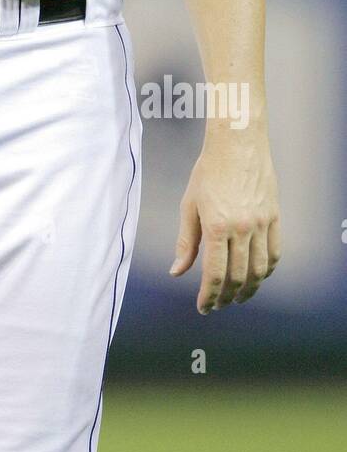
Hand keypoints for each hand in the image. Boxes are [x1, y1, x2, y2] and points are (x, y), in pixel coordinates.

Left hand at [170, 139, 280, 312]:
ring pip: (259, 270)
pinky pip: (275, 253)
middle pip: (238, 276)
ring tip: (238, 298)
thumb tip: (177, 272)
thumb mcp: (189, 205)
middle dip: (227, 297)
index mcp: (216, 226)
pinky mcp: (275, 217)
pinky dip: (267, 270)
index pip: (215, 274)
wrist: (237, 144)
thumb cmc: (208, 171)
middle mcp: (242, 228)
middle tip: (219, 305)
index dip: (209, 296)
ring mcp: (261, 224)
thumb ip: (186, 241)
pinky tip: (257, 276)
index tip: (204, 307)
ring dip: (249, 289)